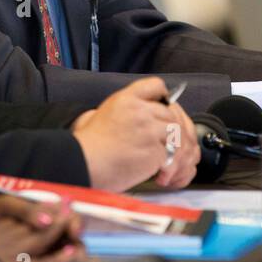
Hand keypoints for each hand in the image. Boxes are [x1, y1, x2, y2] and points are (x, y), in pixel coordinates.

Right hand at [72, 77, 195, 191]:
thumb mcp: (97, 115)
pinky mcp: (155, 150)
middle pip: (172, 114)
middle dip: (174, 132)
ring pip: (177, 135)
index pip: (155, 86)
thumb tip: (126, 118)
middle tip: (172, 148)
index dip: (164, 98)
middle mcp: (141, 111)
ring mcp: (150, 130)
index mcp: (126, 99)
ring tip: (167, 165)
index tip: (166, 108)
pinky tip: (161, 175)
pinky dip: (171, 168)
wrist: (84, 163)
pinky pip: (173, 156)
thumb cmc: (87, 146)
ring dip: (176, 151)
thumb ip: (117, 111)